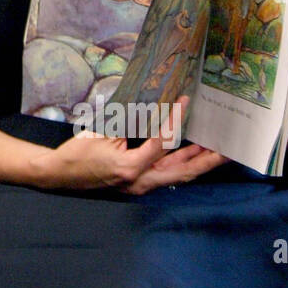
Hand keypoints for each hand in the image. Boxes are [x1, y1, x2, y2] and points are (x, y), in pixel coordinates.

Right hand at [36, 97, 228, 193]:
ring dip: (198, 162)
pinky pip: (166, 173)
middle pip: (183, 171)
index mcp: (129, 168)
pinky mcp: (139, 183)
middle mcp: (140, 181)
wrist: (59, 174)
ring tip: (219, 150)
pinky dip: (181, 163)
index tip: (184, 102)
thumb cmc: (77, 153)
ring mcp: (140, 185)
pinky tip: (193, 152)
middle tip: (229, 148)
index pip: (160, 143)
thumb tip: (154, 110)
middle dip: (207, 160)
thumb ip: (129, 124)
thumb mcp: (101, 133)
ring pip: (178, 175)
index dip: (173, 121)